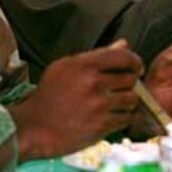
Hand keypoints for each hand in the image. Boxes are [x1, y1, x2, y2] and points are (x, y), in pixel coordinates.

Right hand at [10, 42, 141, 160]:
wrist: (34, 127)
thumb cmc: (49, 95)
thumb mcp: (66, 67)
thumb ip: (97, 55)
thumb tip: (123, 44)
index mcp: (84, 65)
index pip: (123, 56)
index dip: (134, 61)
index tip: (136, 67)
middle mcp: (93, 83)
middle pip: (130, 78)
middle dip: (129, 83)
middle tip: (121, 87)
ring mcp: (98, 105)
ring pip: (132, 99)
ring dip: (127, 102)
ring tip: (115, 103)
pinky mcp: (101, 126)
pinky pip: (126, 118)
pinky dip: (123, 118)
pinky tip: (111, 116)